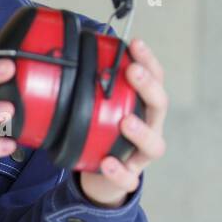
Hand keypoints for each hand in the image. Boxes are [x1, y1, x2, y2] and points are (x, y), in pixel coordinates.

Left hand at [77, 38, 168, 205]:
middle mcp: (150, 128)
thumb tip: (62, 56)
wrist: (103, 175)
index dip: (148, 61)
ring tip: (126, 122)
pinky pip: (128, 178)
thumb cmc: (104, 135)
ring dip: (141, 132)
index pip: (154, 79)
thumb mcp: (99, 108)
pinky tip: (108, 162)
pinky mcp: (128, 178)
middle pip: (159, 106)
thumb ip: (89, 88)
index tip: (136, 43)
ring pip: (154, 144)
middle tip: (133, 72)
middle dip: (148, 87)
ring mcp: (141, 155)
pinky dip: (120, 171)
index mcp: (144, 107)